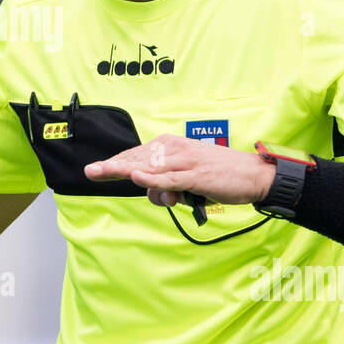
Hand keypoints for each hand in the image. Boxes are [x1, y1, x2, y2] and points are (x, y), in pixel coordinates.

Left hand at [84, 134, 275, 208]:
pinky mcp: (194, 175)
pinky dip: (152, 179)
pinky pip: (168, 178)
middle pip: (137, 159)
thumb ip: (170, 186)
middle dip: (112, 166)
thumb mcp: (189, 180)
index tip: (98, 169)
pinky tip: (135, 177)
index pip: (138, 155)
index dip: (117, 163)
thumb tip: (158, 196)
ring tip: (101, 171)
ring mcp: (184, 161)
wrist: (253, 175)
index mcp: (172, 146)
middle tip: (90, 171)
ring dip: (124, 171)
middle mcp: (175, 149)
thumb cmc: (220, 176)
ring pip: (148, 167)